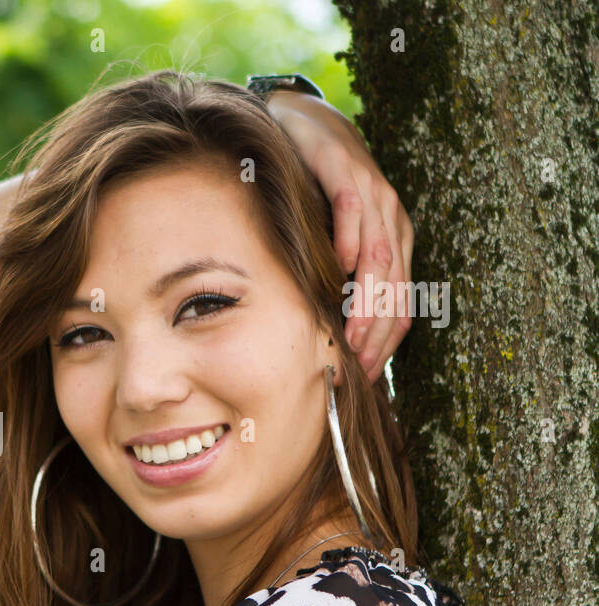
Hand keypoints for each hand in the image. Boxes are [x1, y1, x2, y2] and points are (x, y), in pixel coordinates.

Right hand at [268, 90, 413, 383]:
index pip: (401, 303)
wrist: (309, 125)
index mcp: (394, 242)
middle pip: (395, 286)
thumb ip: (338, 277)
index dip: (385, 342)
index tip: (364, 376)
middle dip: (377, 332)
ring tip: (351, 333)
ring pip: (379, 256)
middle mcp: (392, 222)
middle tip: (356, 366)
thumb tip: (327, 332)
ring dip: (367, 300)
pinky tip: (339, 266)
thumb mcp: (334, 238)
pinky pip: (352, 209)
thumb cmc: (317, 190)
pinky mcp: (346, 169)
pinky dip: (349, 239)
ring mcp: (372, 194)